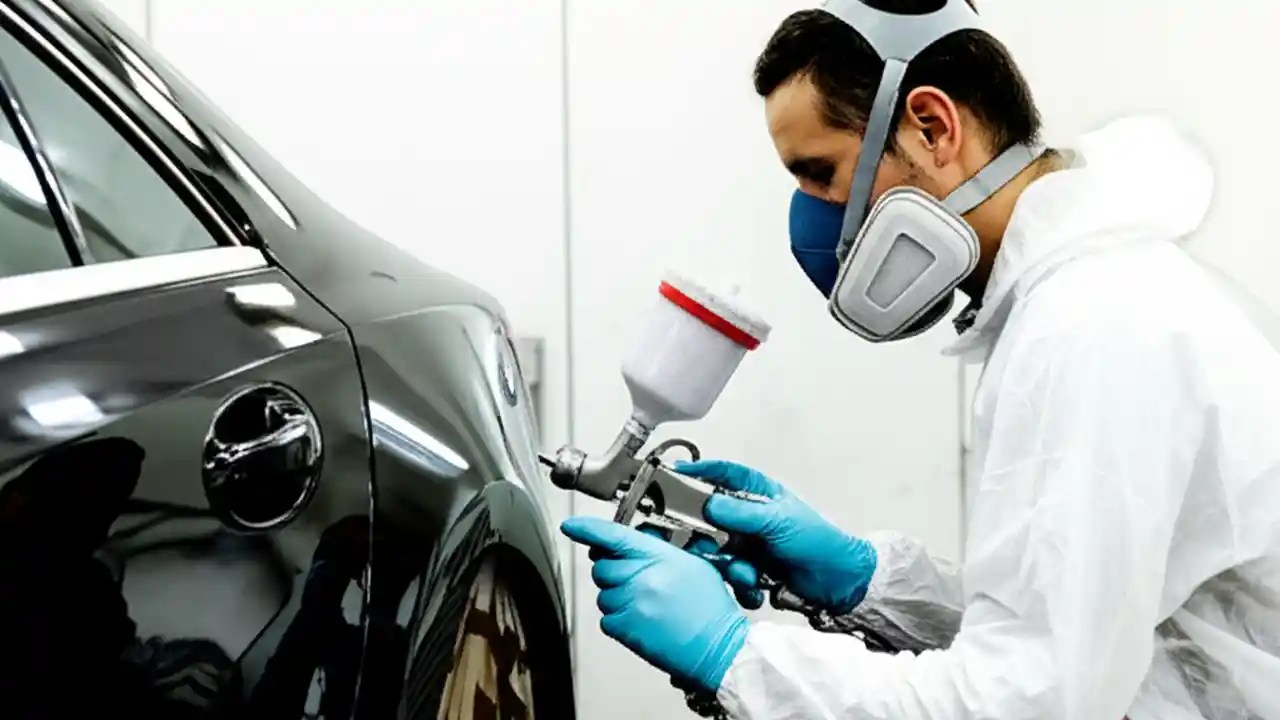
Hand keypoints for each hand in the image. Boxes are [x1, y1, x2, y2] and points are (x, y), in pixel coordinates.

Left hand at [561, 516, 749, 692]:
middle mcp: (640, 578)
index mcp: (658, 557)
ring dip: (617, 596)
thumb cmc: (710, 609)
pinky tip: (642, 620)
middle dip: (613, 571)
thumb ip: (660, 552)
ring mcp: (630, 604)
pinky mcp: (624, 629)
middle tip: (637, 580)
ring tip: (647, 605)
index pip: (614, 536)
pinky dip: (618, 619)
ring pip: (603, 593)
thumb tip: (636, 547)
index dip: (587, 529)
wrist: (716, 647)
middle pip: (602, 566)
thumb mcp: (694, 564)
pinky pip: (606, 618)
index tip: (571, 527)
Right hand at [677, 459, 876, 613]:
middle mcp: (749, 516)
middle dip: (708, 538)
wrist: (838, 583)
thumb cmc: (817, 542)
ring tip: (748, 575)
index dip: (699, 471)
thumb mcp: (777, 521)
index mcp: (758, 493)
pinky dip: (740, 585)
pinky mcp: (750, 568)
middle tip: (708, 547)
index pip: (722, 474)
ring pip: (717, 550)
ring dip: (729, 566)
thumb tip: (708, 504)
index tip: (675, 473)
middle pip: (709, 518)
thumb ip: (740, 512)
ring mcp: (748, 543)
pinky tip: (756, 589)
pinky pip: (729, 574)